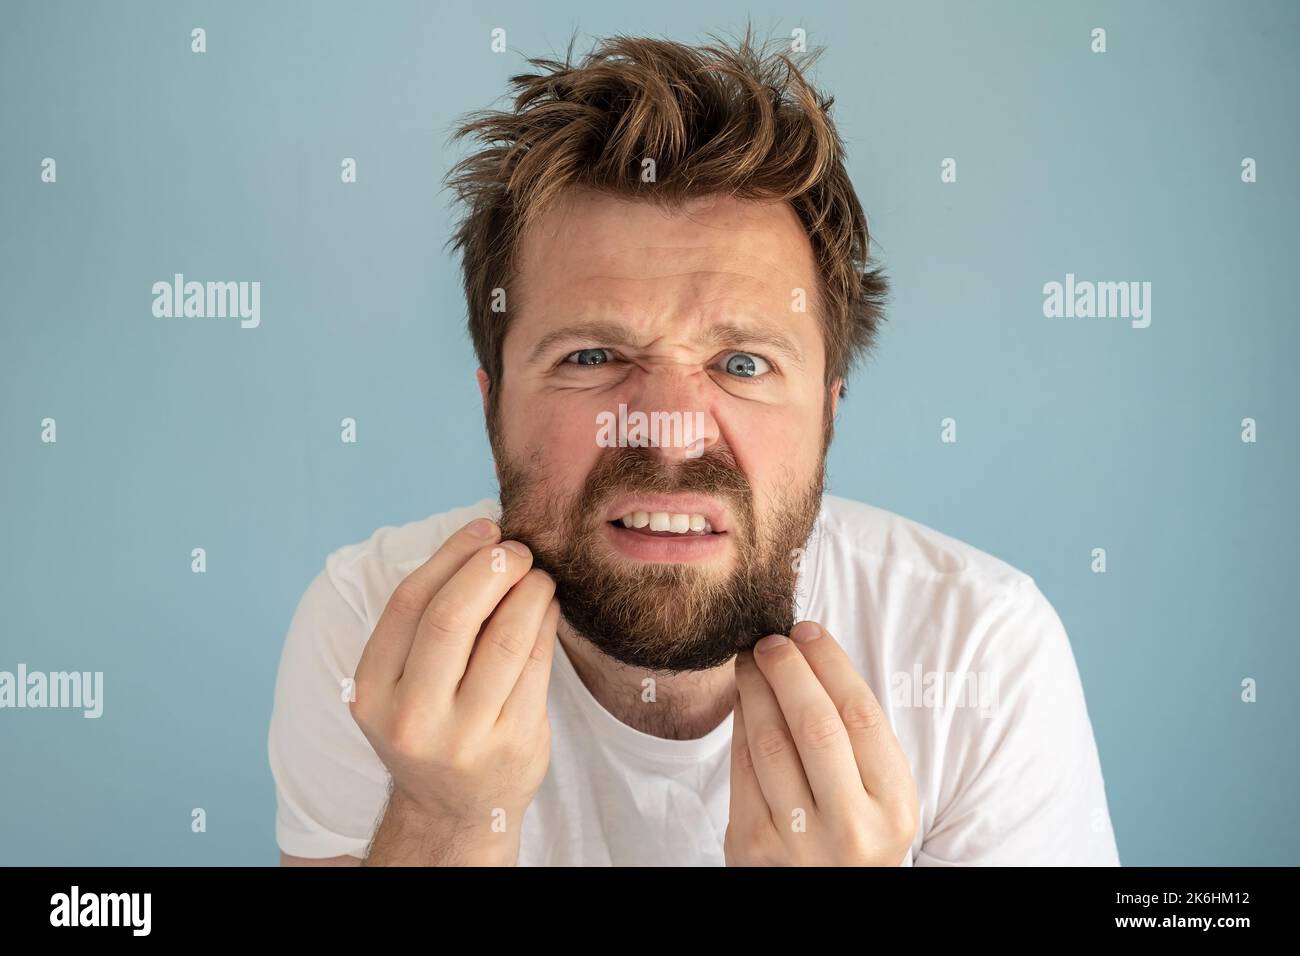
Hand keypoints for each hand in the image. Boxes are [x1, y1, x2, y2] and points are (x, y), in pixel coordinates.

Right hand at [349, 517, 558, 864]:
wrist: (453, 810)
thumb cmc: (432, 724)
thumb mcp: (401, 683)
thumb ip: (425, 622)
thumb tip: (481, 539)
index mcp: (374, 690)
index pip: (410, 602)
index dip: (452, 554)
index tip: (483, 530)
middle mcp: (411, 716)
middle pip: (453, 615)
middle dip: (492, 568)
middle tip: (516, 550)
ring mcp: (464, 735)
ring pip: (504, 637)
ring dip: (528, 592)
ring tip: (537, 577)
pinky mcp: (513, 742)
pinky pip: (536, 664)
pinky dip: (545, 623)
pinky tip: (547, 608)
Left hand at [725, 621, 918, 865]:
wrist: (822, 895)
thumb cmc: (852, 829)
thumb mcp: (879, 795)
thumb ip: (857, 739)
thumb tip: (811, 657)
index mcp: (894, 807)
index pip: (861, 715)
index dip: (830, 663)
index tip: (808, 632)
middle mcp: (851, 827)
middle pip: (815, 724)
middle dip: (788, 669)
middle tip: (771, 640)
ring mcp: (799, 840)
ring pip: (770, 741)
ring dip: (755, 688)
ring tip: (750, 660)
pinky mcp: (753, 844)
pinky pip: (741, 767)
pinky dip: (739, 723)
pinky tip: (743, 700)